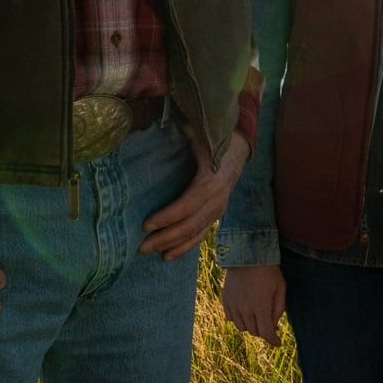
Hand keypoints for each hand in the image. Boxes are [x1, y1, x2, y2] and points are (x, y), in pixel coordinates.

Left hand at [141, 130, 250, 259]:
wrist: (240, 147)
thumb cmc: (215, 139)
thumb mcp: (202, 134)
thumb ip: (184, 132)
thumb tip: (158, 126)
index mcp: (212, 181)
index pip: (187, 205)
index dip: (167, 217)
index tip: (146, 224)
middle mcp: (218, 199)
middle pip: (190, 225)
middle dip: (166, 237)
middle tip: (142, 245)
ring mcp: (219, 208)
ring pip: (196, 233)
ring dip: (174, 245)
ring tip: (152, 253)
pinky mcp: (217, 213)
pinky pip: (201, 234)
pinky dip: (186, 246)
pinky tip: (169, 255)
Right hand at [220, 264, 286, 345]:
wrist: (247, 254)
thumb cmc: (268, 270)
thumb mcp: (280, 288)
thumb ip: (278, 309)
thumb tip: (273, 326)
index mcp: (261, 306)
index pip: (266, 333)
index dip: (273, 341)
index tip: (277, 343)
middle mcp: (245, 309)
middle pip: (255, 332)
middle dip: (264, 330)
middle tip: (269, 322)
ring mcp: (234, 305)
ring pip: (242, 327)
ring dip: (251, 325)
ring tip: (256, 315)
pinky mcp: (226, 300)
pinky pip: (231, 318)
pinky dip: (239, 319)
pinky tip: (245, 310)